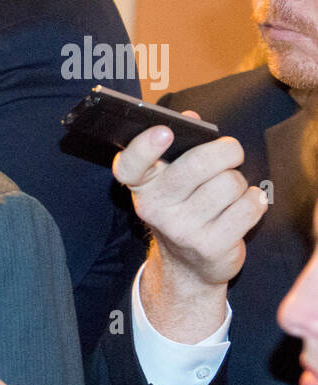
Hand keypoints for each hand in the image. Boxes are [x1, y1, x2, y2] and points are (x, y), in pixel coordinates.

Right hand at [114, 120, 266, 339]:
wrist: (189, 265)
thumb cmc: (184, 208)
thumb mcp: (170, 179)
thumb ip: (179, 146)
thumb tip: (193, 119)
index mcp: (142, 186)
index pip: (130, 165)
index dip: (144, 147)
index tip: (163, 133)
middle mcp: (155, 207)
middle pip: (199, 163)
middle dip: (227, 151)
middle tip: (231, 153)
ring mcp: (182, 229)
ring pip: (230, 183)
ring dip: (240, 183)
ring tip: (230, 192)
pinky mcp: (211, 246)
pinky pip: (249, 207)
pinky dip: (254, 202)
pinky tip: (243, 207)